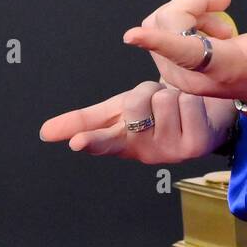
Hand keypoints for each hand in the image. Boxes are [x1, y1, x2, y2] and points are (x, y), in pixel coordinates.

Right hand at [39, 0, 241, 162]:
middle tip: (154, 102)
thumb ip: (85, 121)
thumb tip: (43, 132)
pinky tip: (194, 112)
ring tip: (176, 107)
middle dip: (144, 94)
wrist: (203, 113)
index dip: (90, 140)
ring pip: (162, 100)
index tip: (76, 143)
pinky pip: (186, 103)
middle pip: (133, 106)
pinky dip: (190, 99)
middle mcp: (145, 152)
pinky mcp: (196, 145)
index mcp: (123, 143)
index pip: (102, 142)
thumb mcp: (120, 111)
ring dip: (171, 94)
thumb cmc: (157, 112)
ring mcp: (171, 151)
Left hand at [127, 0, 240, 87]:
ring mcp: (182, 74)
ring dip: (188, 12)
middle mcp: (194, 76)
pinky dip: (184, 19)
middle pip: (168, 25)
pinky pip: (162, 32)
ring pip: (161, 25)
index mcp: (221, 68)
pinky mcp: (177, 68)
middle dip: (191, 4)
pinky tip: (210, 28)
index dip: (158, 41)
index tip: (132, 35)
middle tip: (222, 4)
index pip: (185, 53)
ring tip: (219, 23)